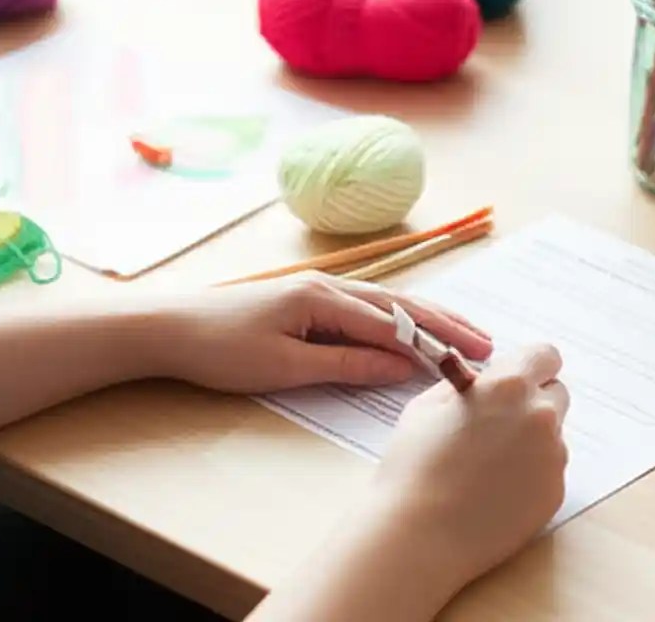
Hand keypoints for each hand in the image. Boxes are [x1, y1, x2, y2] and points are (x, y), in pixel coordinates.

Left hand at [153, 272, 493, 393]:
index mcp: (324, 299)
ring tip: (467, 332)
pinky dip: (401, 317)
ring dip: (429, 318)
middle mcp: (329, 286)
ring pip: (389, 303)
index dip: (435, 343)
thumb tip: (400, 368)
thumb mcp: (285, 367)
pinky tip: (417, 327)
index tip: (472, 359)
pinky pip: (369, 307)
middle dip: (447, 324)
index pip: (393, 325)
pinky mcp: (310, 300)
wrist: (166, 328)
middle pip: (401, 305)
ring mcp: (320, 290)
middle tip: (487, 342)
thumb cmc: (219, 349)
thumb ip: (346, 366)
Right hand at [242, 344, 568, 621]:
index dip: (531, 366)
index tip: (521, 377)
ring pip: (552, 436)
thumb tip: (485, 384)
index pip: (546, 356)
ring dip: (531, 441)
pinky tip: (495, 490)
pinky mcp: (555, 492)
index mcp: (509, 386)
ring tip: (488, 466)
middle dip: (532, 402)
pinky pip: (548, 471)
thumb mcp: (427, 406)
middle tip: (500, 423)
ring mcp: (552, 457)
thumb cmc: (414, 468)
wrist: (419, 534)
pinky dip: (530, 475)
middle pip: (556, 394)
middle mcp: (540, 416)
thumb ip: (468, 386)